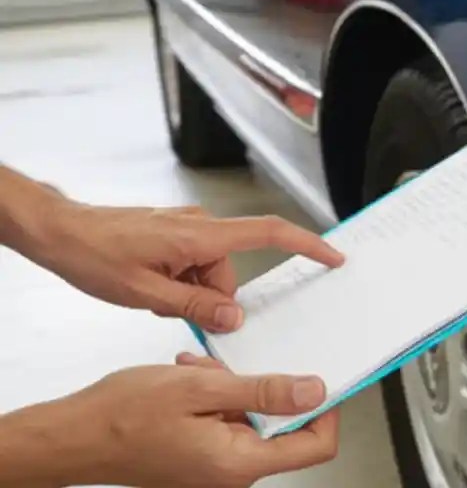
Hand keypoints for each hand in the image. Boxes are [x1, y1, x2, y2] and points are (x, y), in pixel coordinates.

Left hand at [25, 204, 343, 332]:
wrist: (58, 231)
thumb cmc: (93, 254)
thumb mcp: (144, 293)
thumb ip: (194, 306)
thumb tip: (233, 317)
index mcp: (200, 236)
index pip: (269, 233)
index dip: (307, 244)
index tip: (332, 257)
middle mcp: (199, 226)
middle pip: (231, 270)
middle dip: (213, 298)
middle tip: (176, 312)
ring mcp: (185, 228)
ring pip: (209, 272)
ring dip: (190, 293)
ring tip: (152, 298)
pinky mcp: (172, 233)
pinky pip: (192, 264)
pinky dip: (179, 283)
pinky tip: (150, 288)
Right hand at [43, 358, 337, 487]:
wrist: (71, 436)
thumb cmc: (122, 416)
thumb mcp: (202, 388)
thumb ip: (264, 391)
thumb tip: (314, 391)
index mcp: (239, 462)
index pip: (315, 445)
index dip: (326, 409)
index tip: (320, 377)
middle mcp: (231, 472)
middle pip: (282, 428)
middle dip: (262, 388)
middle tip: (229, 368)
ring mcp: (214, 467)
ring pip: (249, 416)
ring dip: (231, 387)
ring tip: (197, 373)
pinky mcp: (200, 457)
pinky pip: (225, 421)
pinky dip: (213, 396)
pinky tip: (188, 381)